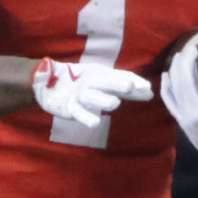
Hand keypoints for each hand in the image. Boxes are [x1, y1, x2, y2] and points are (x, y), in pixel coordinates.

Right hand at [32, 58, 153, 128]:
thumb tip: (150, 92)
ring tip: (115, 103)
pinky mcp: (69, 106)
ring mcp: (80, 94)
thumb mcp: (103, 81)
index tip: (148, 88)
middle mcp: (92, 82)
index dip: (133, 81)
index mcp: (101, 74)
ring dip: (103, 99)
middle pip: (107, 82)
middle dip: (118, 83)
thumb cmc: (82, 82)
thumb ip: (124, 88)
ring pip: (93, 97)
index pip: (120, 75)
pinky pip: (79, 112)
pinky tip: (95, 123)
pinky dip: (86, 118)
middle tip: (130, 86)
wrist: (47, 83)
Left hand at [161, 39, 197, 167]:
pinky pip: (169, 101)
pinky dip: (166, 86)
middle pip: (187, 81)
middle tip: (192, 47)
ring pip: (175, 88)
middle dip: (187, 61)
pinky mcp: (180, 121)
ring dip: (176, 69)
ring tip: (180, 55)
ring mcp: (186, 118)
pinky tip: (167, 74)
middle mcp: (197, 114)